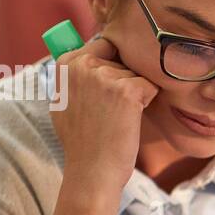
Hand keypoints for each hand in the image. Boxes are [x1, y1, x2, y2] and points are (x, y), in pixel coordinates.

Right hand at [50, 34, 156, 196]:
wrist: (92, 170)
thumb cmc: (81, 140)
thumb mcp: (63, 101)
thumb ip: (74, 76)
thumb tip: (84, 55)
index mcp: (66, 63)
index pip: (103, 44)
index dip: (113, 65)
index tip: (108, 90)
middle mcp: (83, 64)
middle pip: (123, 60)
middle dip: (125, 81)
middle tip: (111, 111)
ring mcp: (105, 76)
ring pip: (137, 74)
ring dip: (134, 94)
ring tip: (116, 118)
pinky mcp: (128, 90)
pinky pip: (150, 87)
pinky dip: (147, 103)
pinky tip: (129, 120)